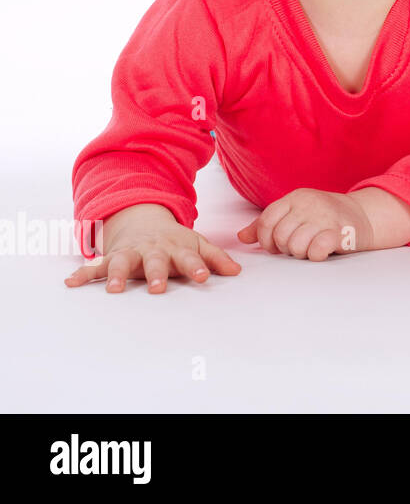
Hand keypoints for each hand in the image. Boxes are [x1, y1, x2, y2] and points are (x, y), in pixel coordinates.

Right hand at [64, 203, 240, 293]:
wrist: (144, 221)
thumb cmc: (174, 240)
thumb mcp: (197, 244)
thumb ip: (216, 258)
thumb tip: (237, 271)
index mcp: (176, 248)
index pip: (189, 259)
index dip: (197, 267)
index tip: (204, 277)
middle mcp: (152, 250)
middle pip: (155, 261)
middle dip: (156, 273)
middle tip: (158, 287)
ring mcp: (131, 253)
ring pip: (123, 263)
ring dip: (118, 275)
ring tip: (115, 289)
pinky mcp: (112, 257)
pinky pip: (95, 267)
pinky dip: (83, 274)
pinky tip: (71, 283)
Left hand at [237, 188, 374, 259]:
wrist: (365, 215)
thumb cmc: (326, 216)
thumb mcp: (297, 212)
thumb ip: (268, 223)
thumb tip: (242, 236)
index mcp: (296, 197)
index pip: (267, 220)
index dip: (265, 239)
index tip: (275, 246)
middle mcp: (309, 204)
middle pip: (280, 235)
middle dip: (286, 248)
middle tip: (298, 246)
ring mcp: (325, 217)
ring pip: (296, 245)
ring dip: (301, 253)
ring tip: (311, 248)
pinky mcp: (340, 231)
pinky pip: (317, 249)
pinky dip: (316, 255)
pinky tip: (322, 251)